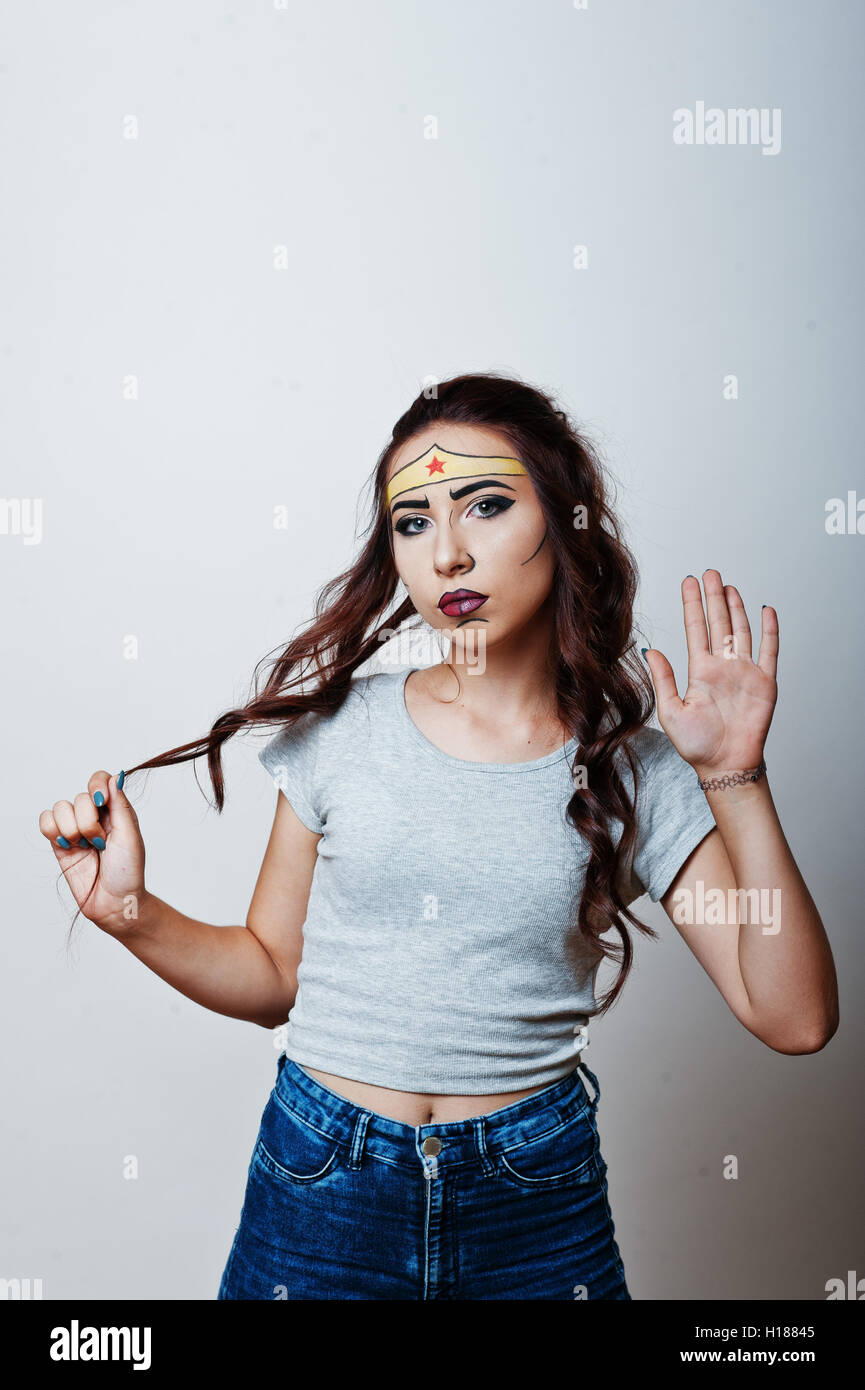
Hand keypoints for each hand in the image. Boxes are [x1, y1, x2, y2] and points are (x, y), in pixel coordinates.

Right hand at [39, 771, 146, 933]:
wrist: (113, 903)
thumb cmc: (128, 872)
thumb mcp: (130, 837)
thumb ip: (120, 806)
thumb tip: (114, 778)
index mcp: (115, 810)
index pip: (99, 780)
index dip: (96, 785)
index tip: (101, 802)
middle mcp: (94, 816)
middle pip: (80, 797)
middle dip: (89, 822)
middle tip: (100, 843)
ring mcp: (75, 829)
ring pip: (61, 808)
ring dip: (72, 829)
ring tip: (86, 848)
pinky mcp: (59, 842)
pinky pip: (46, 821)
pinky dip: (53, 831)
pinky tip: (68, 845)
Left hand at [643, 570, 777, 776]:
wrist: (725, 766)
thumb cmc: (697, 746)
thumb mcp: (671, 711)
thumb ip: (663, 679)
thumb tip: (650, 651)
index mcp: (699, 671)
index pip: (695, 629)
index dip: (692, 605)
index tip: (688, 582)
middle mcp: (722, 667)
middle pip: (718, 623)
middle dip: (714, 597)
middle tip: (709, 572)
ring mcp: (745, 672)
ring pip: (741, 631)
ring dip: (736, 608)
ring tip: (729, 586)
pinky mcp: (765, 682)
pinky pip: (769, 651)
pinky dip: (769, 630)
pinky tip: (765, 610)